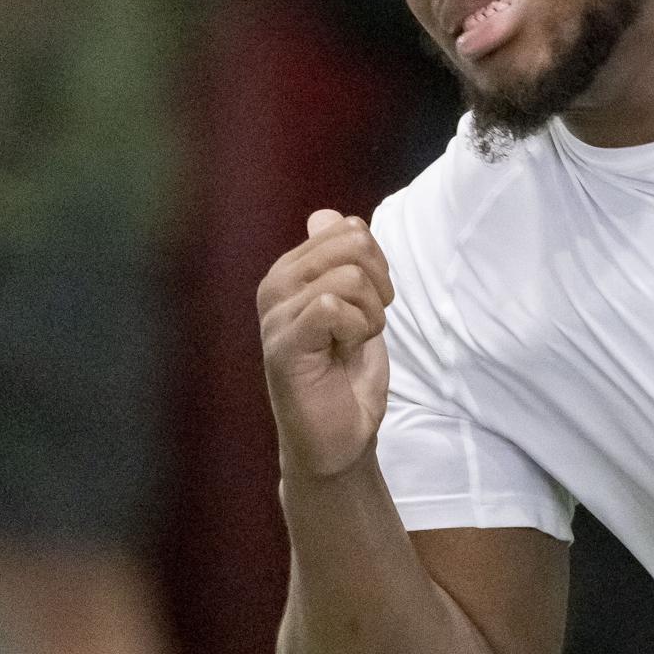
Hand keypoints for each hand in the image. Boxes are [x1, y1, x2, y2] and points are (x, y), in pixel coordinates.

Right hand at [259, 209, 393, 479]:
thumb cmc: (347, 376)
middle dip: (379, 284)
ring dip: (370, 314)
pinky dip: (358, 330)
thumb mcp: (357, 309)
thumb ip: (344, 262)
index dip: (378, 263)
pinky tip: (344, 352)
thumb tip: (326, 215)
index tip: (372, 302)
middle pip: (350, 243)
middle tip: (368, 323)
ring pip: (347, 277)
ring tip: (352, 342)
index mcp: (291, 271)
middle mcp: (274, 286)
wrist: (340, 439)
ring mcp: (274, 316)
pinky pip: (331, 306)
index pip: (347, 229)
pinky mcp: (282, 346)